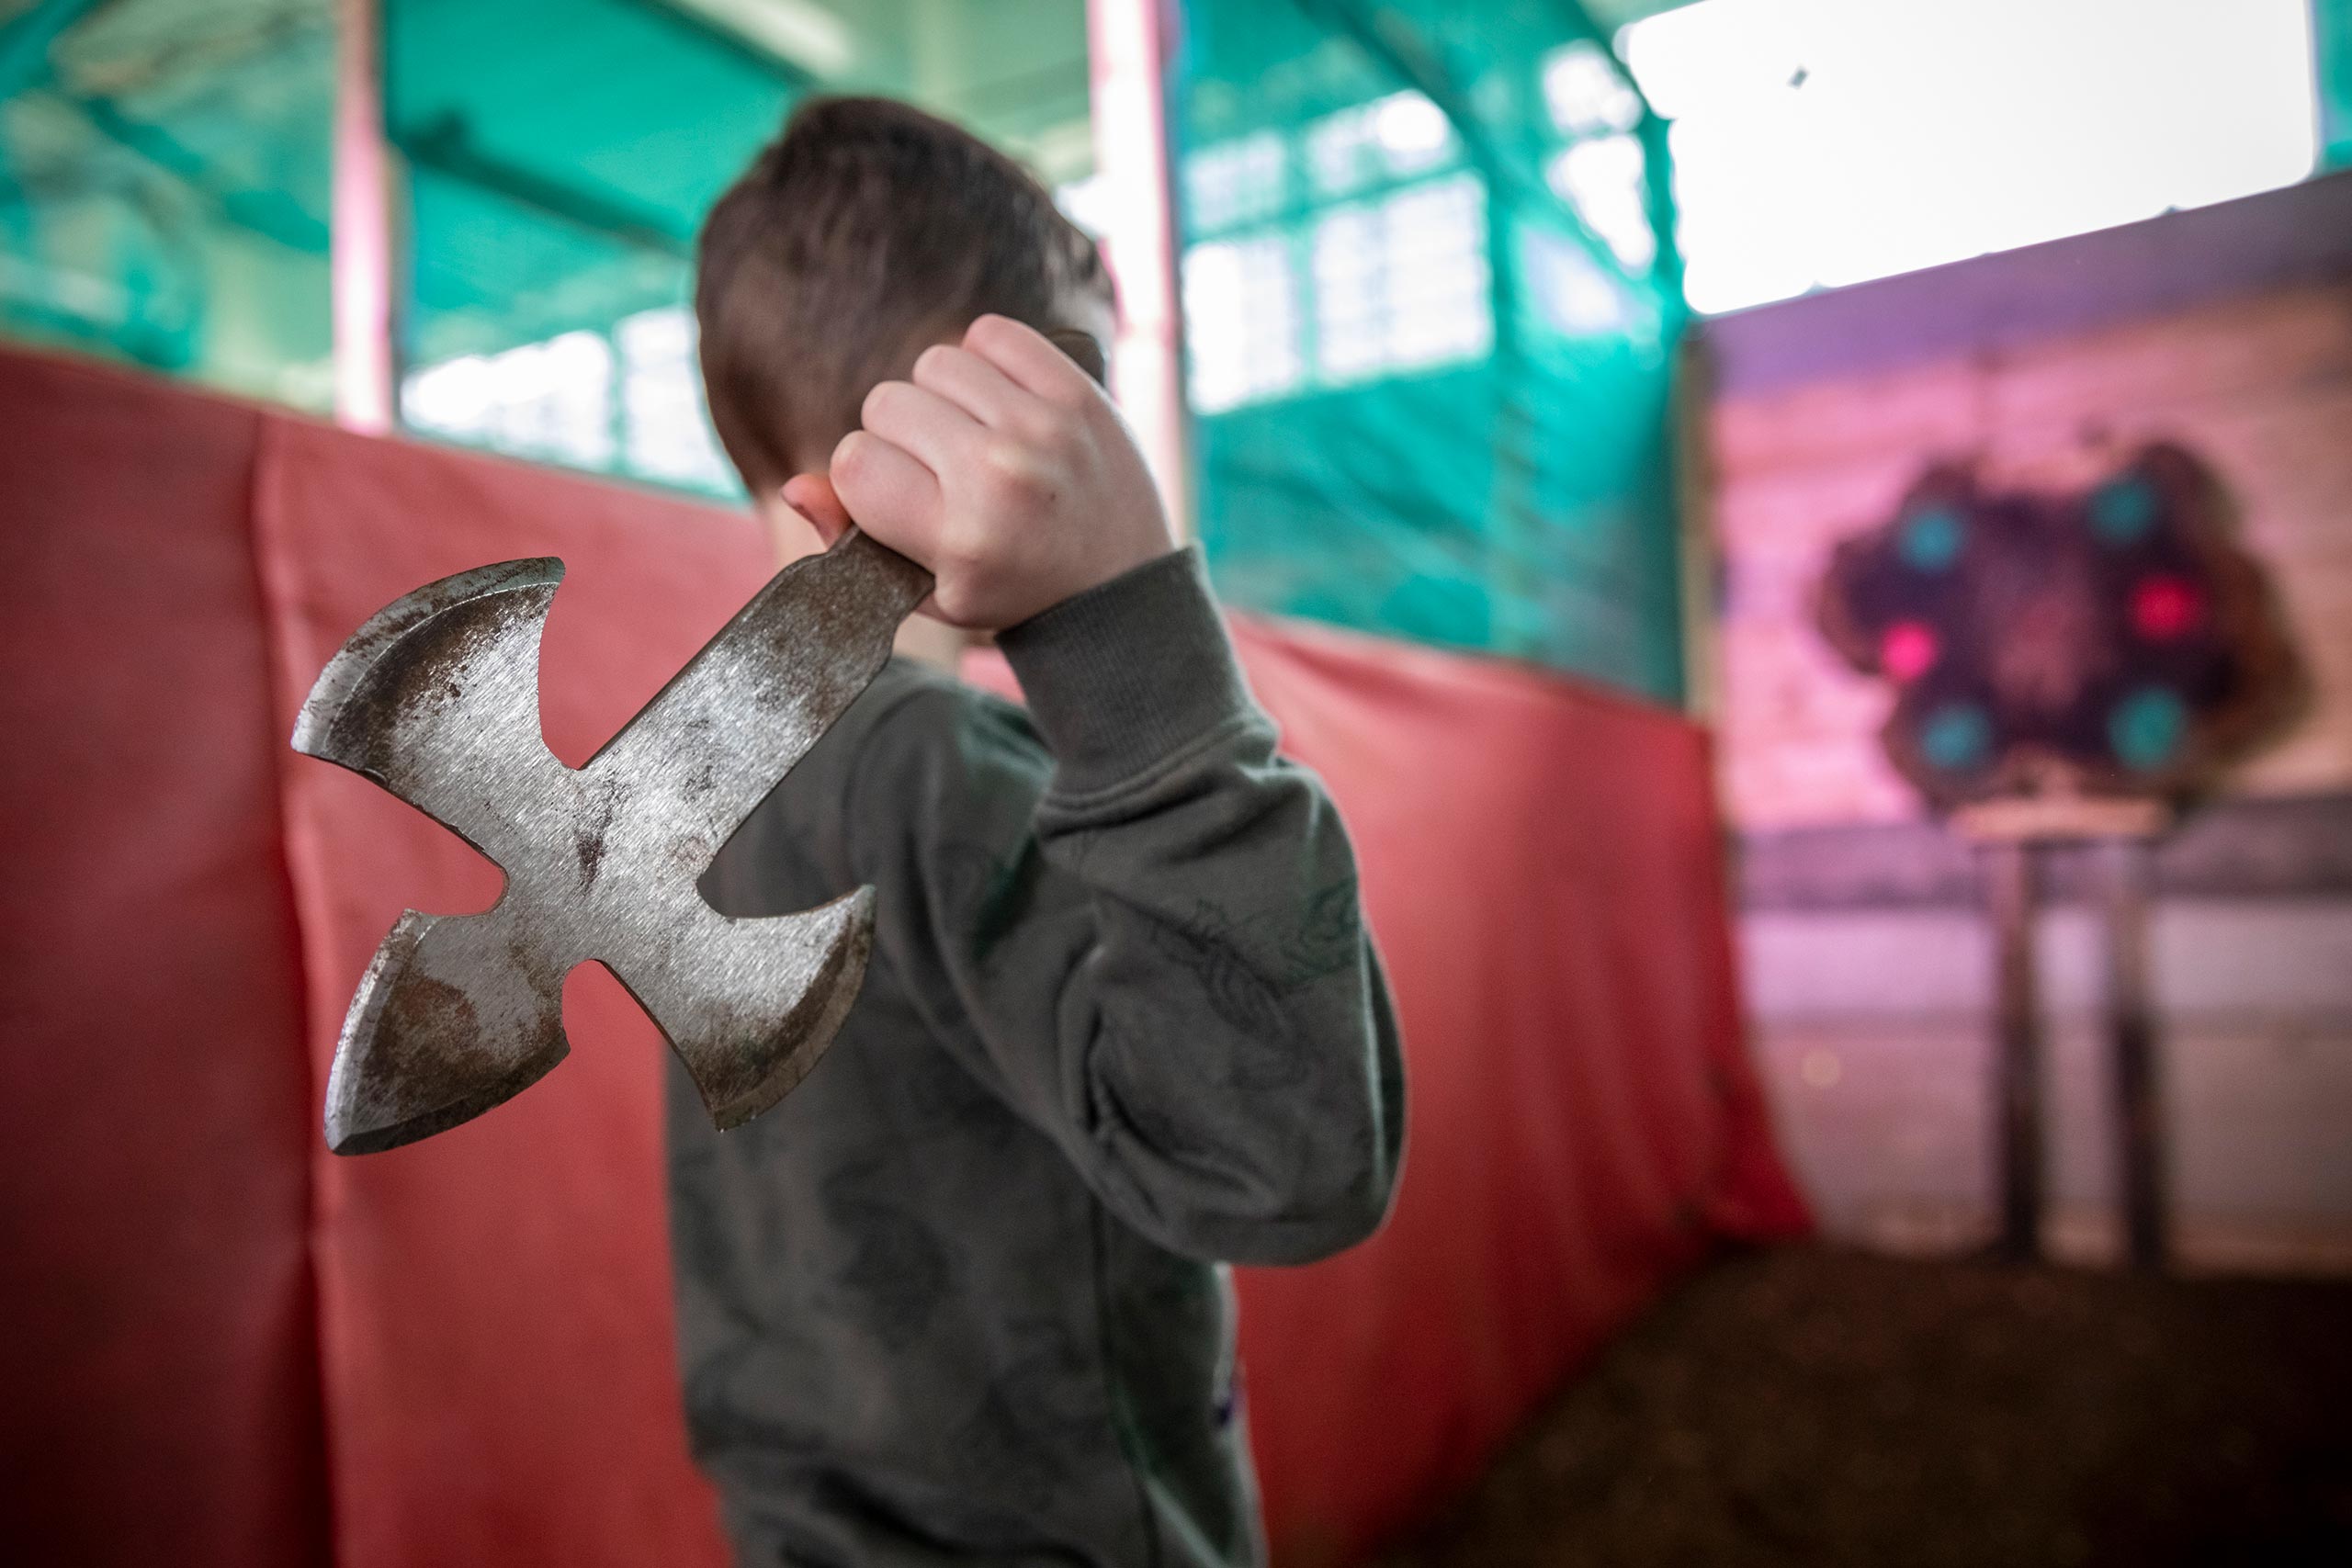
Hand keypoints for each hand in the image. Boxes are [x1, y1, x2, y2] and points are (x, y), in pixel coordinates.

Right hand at [803, 315, 1175, 629]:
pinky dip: (987, 361)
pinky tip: (1003, 406)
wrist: (1121, 585)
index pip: (854, 461)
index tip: (901, 498)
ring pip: (934, 363)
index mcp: (959, 536)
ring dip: (943, 397)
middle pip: (887, 403)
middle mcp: (999, 475)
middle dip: (903, 437)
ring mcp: (1043, 427)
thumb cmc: (1012, 588)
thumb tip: (795, 486)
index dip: (867, 477)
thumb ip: (855, 539)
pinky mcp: (1078, 390)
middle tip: (945, 474)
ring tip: (975, 438)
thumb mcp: (929, 591)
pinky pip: (991, 334)